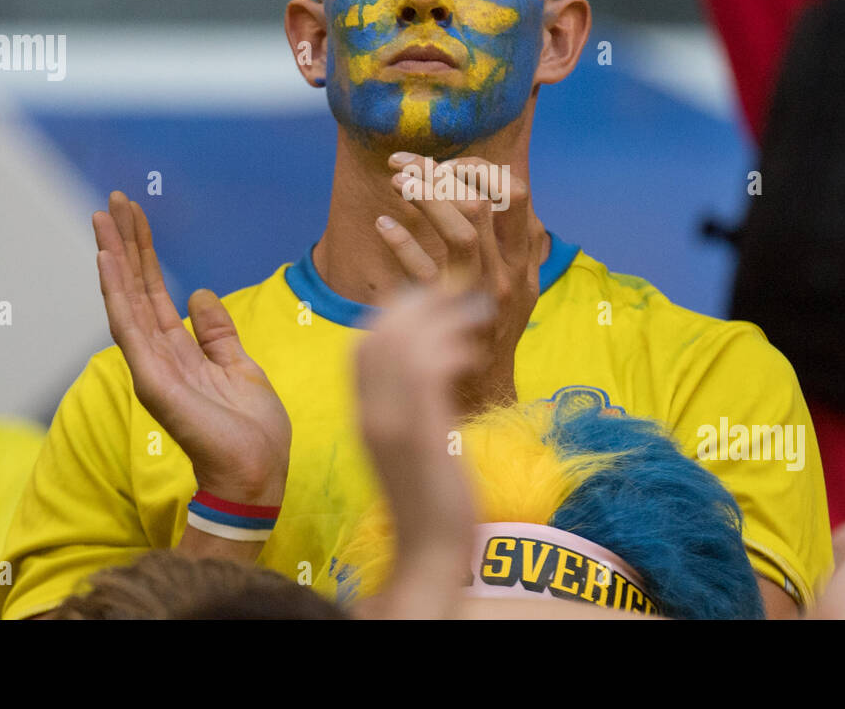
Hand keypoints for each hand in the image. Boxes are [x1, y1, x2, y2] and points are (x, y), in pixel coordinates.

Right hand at [93, 191, 290, 506]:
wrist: (257, 472)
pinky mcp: (151, 380)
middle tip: (111, 201)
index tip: (134, 214)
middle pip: (135, 288)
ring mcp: (150, 366)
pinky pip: (128, 328)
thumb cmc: (251, 430)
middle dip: (124, 243)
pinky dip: (116, 293)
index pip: (155, 291)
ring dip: (113, 258)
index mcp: (180, 350)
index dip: (144, 253)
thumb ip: (217, 333)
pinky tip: (107, 261)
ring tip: (101, 218)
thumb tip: (199, 295)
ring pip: (125, 301)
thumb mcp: (240, 367)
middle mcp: (158, 354)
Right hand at [355, 284, 492, 617]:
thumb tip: (432, 374)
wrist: (429, 552)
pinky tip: (476, 353)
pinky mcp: (421, 435)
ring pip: (404, 343)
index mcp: (365, 413)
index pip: (365, 342)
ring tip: (479, 314)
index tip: (436, 297)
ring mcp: (391, 423)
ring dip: (446, 318)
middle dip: (423, 302)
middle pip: (381, 332)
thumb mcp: (412, 443)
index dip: (398, 310)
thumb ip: (411, 408)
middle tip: (463, 292)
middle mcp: (371, 412)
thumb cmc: (430, 499)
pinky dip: (453, 349)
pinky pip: (428, 370)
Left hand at [377, 152, 541, 412]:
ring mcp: (477, 295)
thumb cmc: (495, 322)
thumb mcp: (521, 280)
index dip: (479, 167)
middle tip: (407, 161)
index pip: (514, 193)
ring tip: (398, 182)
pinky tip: (382, 225)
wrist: (483, 383)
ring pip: (459, 231)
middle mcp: (505, 273)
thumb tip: (507, 186)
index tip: (448, 160)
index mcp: (523, 258)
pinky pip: (422, 272)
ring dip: (425, 198)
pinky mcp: (446, 316)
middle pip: (482, 204)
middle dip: (441, 172)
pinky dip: (401, 243)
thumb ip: (517, 238)